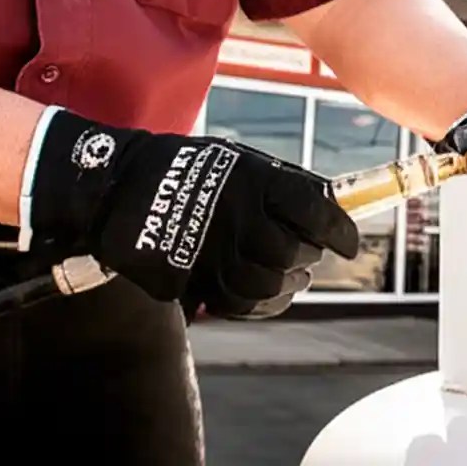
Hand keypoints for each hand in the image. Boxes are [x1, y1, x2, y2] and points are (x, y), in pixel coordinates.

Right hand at [25, 109, 359, 317]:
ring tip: (293, 276)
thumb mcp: (240, 159)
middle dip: (307, 256)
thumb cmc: (188, 169)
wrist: (118, 187)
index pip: (315, 210)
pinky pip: (241, 305)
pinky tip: (269, 294)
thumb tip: (333, 203)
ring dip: (288, 285)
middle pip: (293, 251)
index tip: (348, 244)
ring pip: (270, 284)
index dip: (340, 232)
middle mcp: (238, 215)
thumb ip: (285, 183)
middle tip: (308, 253)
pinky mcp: (194, 280)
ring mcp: (214, 251)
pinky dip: (263, 306)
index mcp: (255, 179)